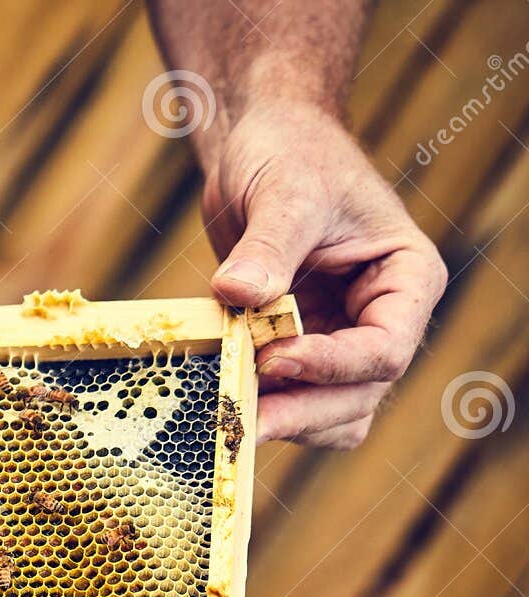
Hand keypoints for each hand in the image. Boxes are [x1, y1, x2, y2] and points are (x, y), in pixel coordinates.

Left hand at [199, 103, 445, 447]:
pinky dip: (259, 405)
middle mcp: (380, 320)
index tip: (272, 361)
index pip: (385, 349)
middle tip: (241, 416)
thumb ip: (268, 248)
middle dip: (302, 411)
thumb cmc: (290, 154)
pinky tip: (217, 396)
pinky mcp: (296, 349)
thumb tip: (239, 292)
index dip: (331, 366)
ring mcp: (339, 341)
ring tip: (228, 410)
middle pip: (358, 397)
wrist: (258, 148)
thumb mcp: (284, 192)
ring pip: (328, 414)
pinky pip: (289, 400)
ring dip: (283, 420)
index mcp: (405, 280)